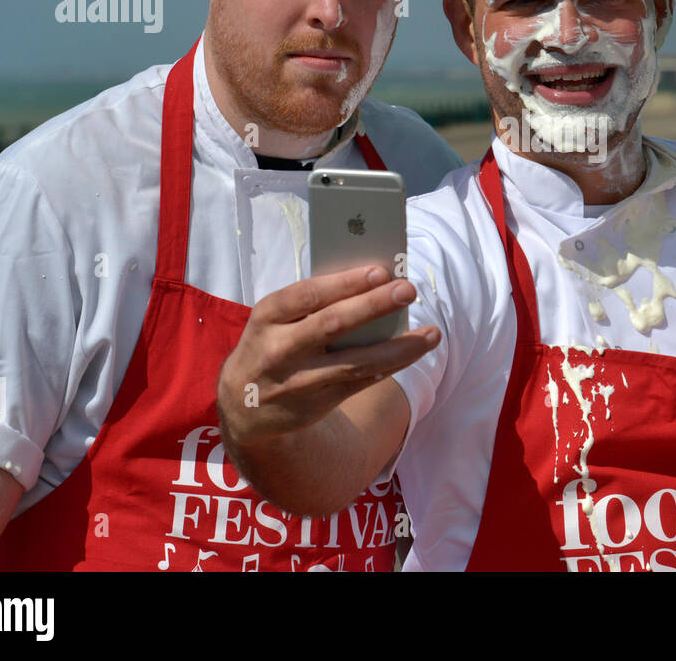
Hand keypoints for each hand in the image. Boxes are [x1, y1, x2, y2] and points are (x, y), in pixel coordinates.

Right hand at [217, 265, 438, 449]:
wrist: (243, 405)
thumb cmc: (271, 343)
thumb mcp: (275, 319)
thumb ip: (311, 303)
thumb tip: (372, 280)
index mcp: (267, 316)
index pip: (307, 294)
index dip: (345, 282)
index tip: (380, 270)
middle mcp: (279, 349)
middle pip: (332, 324)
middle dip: (373, 305)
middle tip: (407, 289)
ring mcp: (299, 380)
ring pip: (355, 362)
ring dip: (398, 347)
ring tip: (431, 334)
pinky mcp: (317, 403)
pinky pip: (361, 383)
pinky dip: (390, 367)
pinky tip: (414, 352)